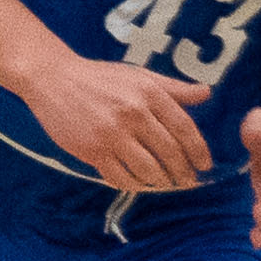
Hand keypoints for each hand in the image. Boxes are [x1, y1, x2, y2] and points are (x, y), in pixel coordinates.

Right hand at [23, 54, 212, 192]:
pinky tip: (138, 183)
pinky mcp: (92, 151)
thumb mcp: (139, 76)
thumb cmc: (100, 78)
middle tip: (188, 181)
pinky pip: (120, 177)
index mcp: (148, 93)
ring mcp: (112, 134)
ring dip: (161, 181)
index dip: (198, 150)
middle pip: (169, 152)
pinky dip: (133, 184)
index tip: (204, 165)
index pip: (184, 127)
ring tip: (165, 184)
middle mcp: (133, 113)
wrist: (54, 80)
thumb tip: (207, 93)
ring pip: (148, 169)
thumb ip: (173, 88)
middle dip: (183, 172)